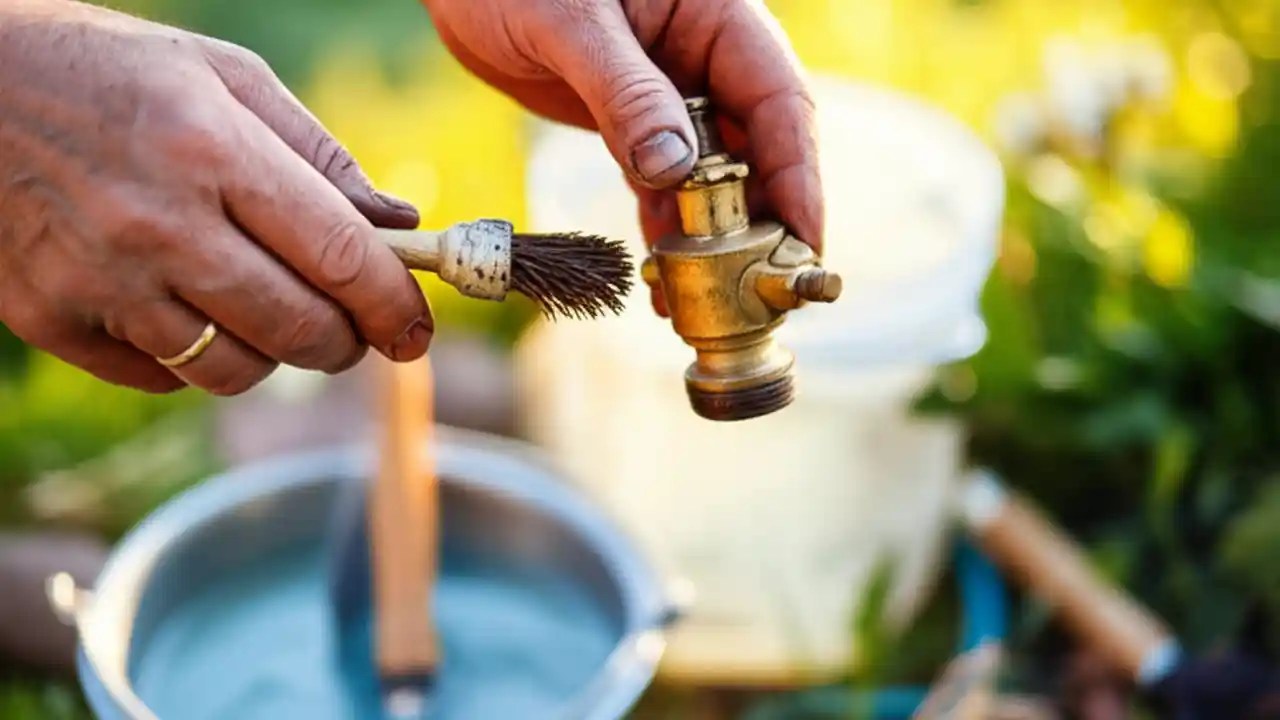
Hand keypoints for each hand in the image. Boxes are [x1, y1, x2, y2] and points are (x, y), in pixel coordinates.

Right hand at [0, 0, 431, 395]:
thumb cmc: (112, 73)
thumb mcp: (224, 76)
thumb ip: (320, 155)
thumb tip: (401, 223)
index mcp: (212, 149)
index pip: (340, 258)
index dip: (395, 306)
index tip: (415, 328)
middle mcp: (157, 223)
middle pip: (297, 330)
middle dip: (345, 341)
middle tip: (350, 328)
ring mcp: (98, 279)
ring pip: (234, 371)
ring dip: (273, 353)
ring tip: (264, 308)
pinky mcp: (50, 317)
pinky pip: (163, 377)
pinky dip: (194, 358)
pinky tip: (187, 307)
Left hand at [422, 0, 822, 315]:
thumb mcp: (571, 24)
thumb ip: (625, 91)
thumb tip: (675, 168)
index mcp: (718, 16)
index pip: (779, 100)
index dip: (799, 174)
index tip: (804, 239)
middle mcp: (705, 58)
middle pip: (758, 148)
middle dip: (767, 220)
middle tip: (767, 290)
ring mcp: (671, 96)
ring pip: (715, 177)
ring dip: (717, 240)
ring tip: (712, 302)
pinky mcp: (631, 124)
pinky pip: (664, 186)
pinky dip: (667, 233)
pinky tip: (666, 283)